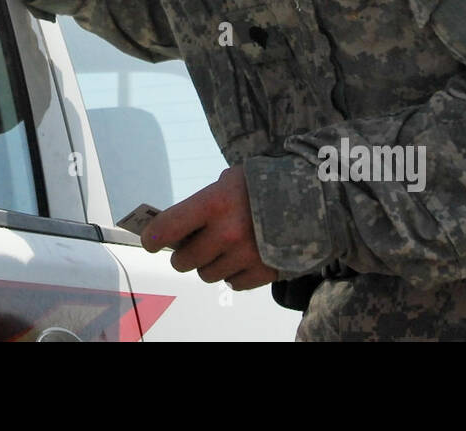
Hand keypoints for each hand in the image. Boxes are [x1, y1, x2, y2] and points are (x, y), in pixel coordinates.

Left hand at [141, 164, 279, 290]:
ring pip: (206, 275)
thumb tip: (176, 227)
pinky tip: (242, 257)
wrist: (315, 198)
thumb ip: (203, 203)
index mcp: (215, 204)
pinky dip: (233, 274)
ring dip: (209, 264)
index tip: (150, 240)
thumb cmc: (265, 184)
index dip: (153, 236)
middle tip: (192, 245)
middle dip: (184, 253)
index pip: (168, 227)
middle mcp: (227, 233)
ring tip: (223, 248)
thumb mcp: (230, 181)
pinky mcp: (263, 273)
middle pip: (183, 261)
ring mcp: (245, 257)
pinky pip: (232, 284)